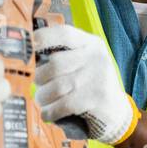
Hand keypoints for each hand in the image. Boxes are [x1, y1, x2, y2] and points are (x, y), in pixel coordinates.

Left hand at [31, 24, 138, 144]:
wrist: (117, 112)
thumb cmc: (92, 85)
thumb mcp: (84, 63)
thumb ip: (64, 55)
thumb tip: (30, 57)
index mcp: (91, 44)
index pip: (63, 34)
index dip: (42, 39)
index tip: (29, 47)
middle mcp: (96, 57)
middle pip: (55, 63)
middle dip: (40, 78)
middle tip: (38, 86)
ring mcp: (98, 78)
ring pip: (57, 86)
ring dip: (44, 96)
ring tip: (43, 100)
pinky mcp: (97, 98)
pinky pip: (64, 104)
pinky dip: (51, 111)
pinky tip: (48, 114)